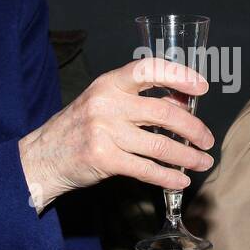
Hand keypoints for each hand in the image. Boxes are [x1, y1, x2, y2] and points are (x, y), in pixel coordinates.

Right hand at [18, 57, 214, 209]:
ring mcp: (104, 132)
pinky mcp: (104, 159)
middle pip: (163, 113)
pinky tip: (180, 179)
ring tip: (202, 162)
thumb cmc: (78, 128)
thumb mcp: (103, 103)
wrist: (42, 157)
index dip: (179, 76)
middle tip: (207, 140)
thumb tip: (182, 103)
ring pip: (160, 145)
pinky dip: (169, 176)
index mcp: (108, 83)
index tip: (201, 87)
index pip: (149, 70)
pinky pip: (147, 169)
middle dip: (194, 129)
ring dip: (188, 156)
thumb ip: (138, 101)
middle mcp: (107, 104)